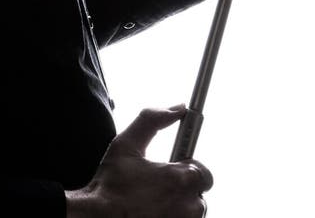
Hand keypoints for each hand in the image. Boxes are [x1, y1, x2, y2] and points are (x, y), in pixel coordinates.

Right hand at [65, 104, 211, 216]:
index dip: (188, 169)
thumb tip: (178, 108)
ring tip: (154, 201)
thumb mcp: (127, 144)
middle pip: (199, 195)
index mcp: (180, 179)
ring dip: (179, 206)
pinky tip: (153, 212)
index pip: (204, 173)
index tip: (174, 169)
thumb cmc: (111, 185)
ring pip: (191, 212)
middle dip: (184, 189)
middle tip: (160, 187)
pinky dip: (172, 216)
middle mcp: (187, 206)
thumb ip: (153, 120)